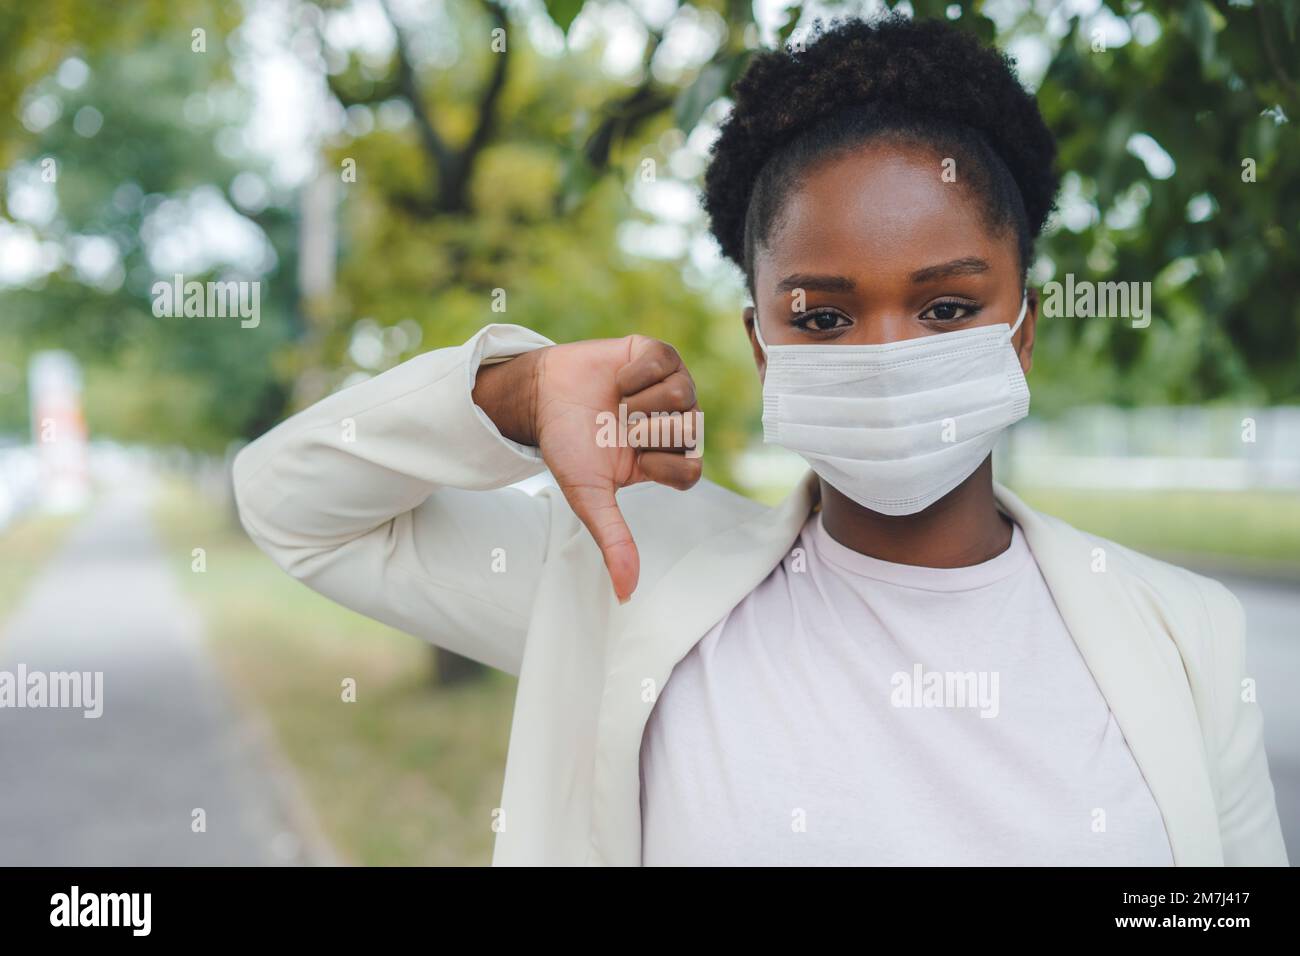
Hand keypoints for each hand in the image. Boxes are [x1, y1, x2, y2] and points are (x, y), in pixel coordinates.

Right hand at [473, 337, 702, 601]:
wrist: (539, 397)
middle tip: (620, 428)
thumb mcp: (590, 497)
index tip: (631, 458)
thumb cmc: (567, 447)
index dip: (663, 465)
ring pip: (685, 394)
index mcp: (663, 459)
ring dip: (644, 402)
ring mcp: (667, 387)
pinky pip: (666, 360)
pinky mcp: (654, 355)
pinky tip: (618, 379)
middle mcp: (672, 424)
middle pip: (692, 431)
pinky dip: (637, 372)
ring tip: (618, 403)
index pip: (692, 471)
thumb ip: (614, 540)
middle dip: (648, 432)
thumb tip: (626, 594)